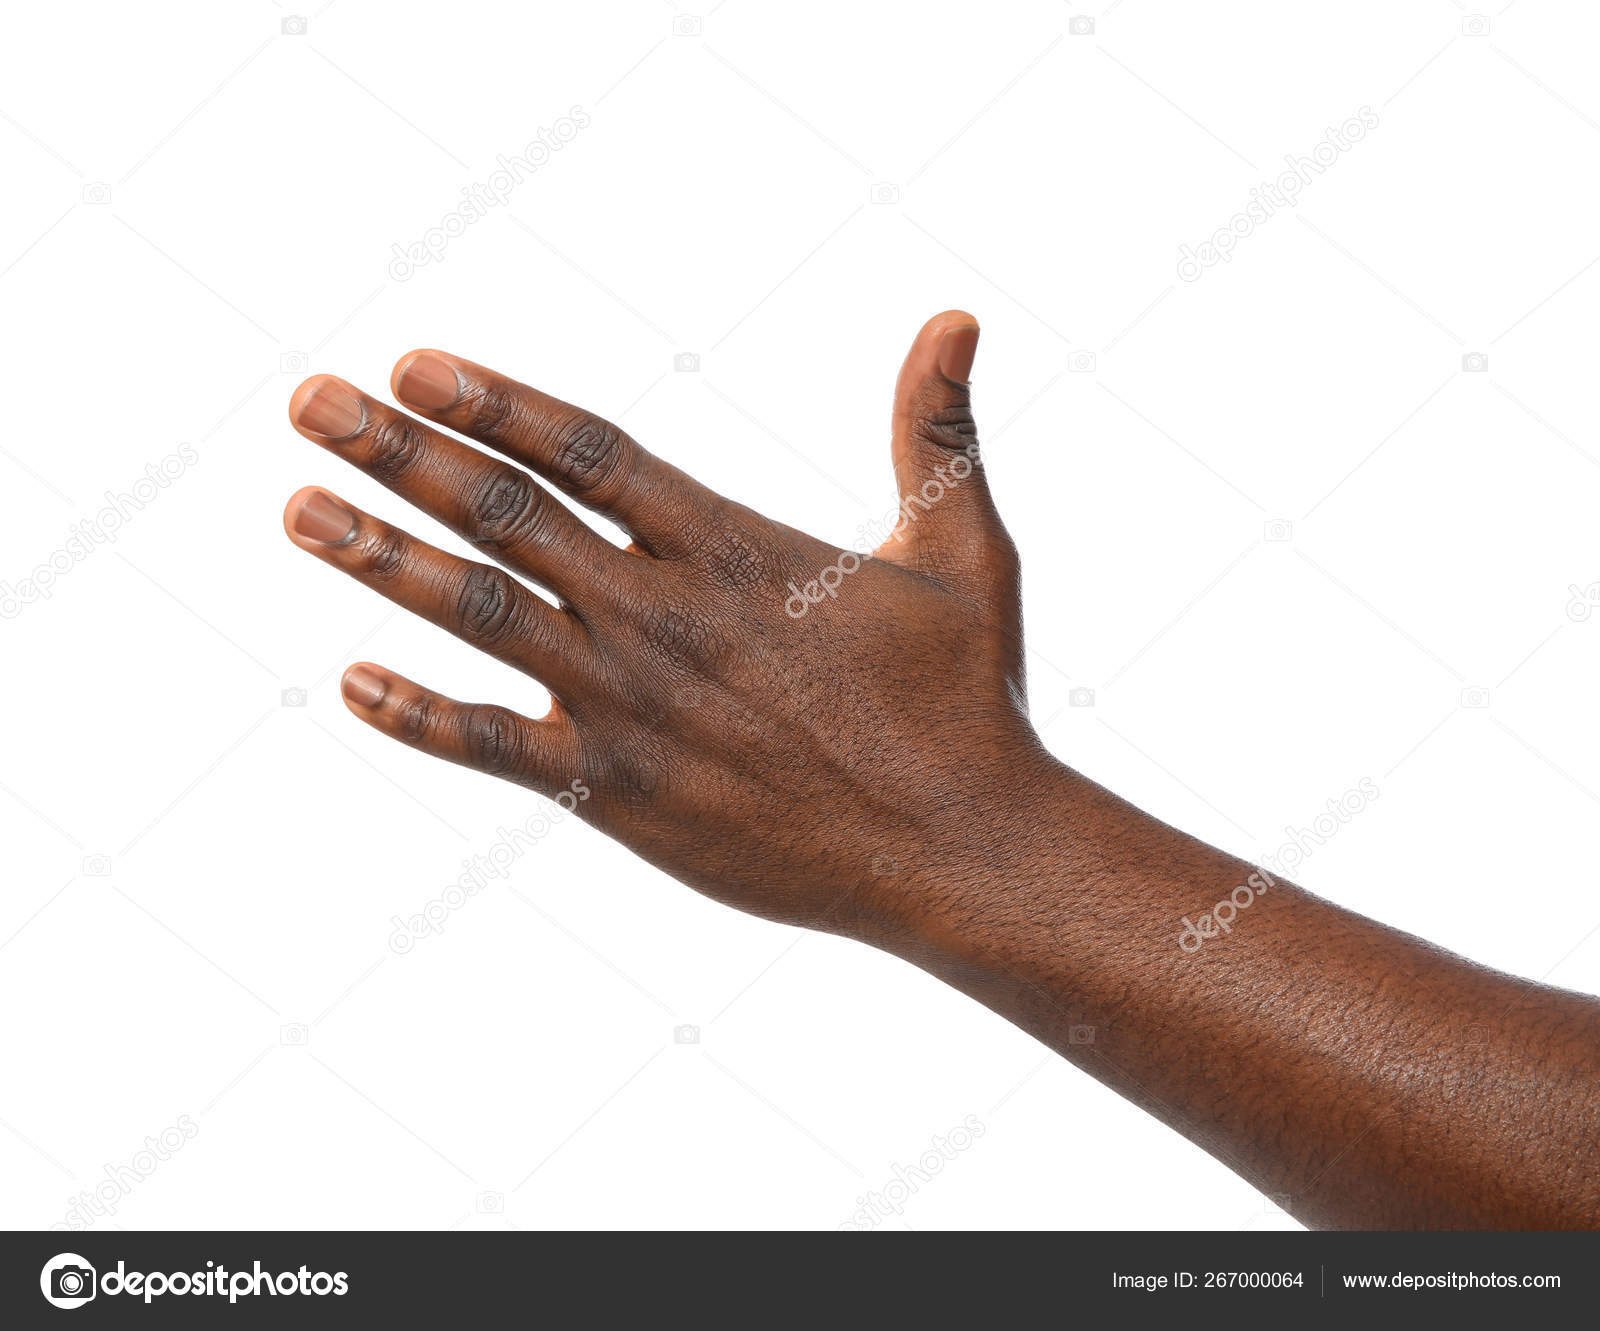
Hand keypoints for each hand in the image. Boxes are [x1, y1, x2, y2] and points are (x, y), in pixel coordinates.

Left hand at [285, 313, 1058, 939]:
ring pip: (479, 614)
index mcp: (733, 545)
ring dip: (381, 558)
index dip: (494, 400)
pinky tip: (349, 683)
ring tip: (297, 509)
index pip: (588, 449)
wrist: (959, 850)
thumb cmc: (964, 699)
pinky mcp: (615, 793)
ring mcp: (630, 705)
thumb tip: (958, 316)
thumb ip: (935, 430)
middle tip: (308, 400)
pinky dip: (418, 716)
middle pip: (506, 512)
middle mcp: (663, 614)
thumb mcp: (962, 547)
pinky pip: (493, 747)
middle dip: (398, 451)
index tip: (410, 364)